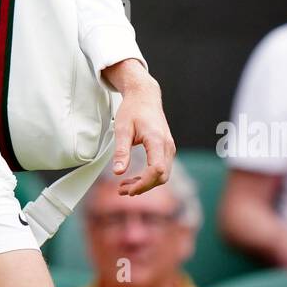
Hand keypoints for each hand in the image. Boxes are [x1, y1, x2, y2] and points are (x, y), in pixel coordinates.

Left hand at [104, 60, 174, 195]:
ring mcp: (169, 147)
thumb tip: (118, 172)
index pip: (156, 170)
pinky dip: (149, 177)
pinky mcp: (166, 149)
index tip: (128, 189)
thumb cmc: (133, 109)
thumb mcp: (122, 129)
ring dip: (145, 184)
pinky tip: (134, 179)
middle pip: (162, 176)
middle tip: (121, 190)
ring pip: (163, 175)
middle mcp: (167, 145)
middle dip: (143, 187)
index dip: (143, 183)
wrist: (145, 96)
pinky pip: (161, 168)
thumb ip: (121, 151)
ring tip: (124, 187)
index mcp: (157, 140)